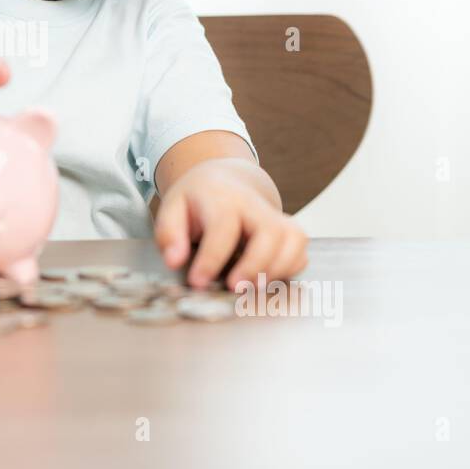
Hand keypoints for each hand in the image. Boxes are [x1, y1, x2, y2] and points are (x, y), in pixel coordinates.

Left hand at [153, 160, 308, 289]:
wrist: (225, 180)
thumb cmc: (197, 200)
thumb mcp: (172, 208)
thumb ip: (169, 234)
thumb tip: (175, 261)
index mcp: (222, 198)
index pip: (223, 227)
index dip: (211, 258)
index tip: (198, 282)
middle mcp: (254, 205)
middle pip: (269, 232)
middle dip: (255, 265)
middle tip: (234, 288)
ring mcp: (276, 217)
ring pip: (292, 240)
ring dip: (277, 269)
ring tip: (252, 288)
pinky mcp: (289, 230)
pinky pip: (300, 250)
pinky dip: (290, 268)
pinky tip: (267, 280)